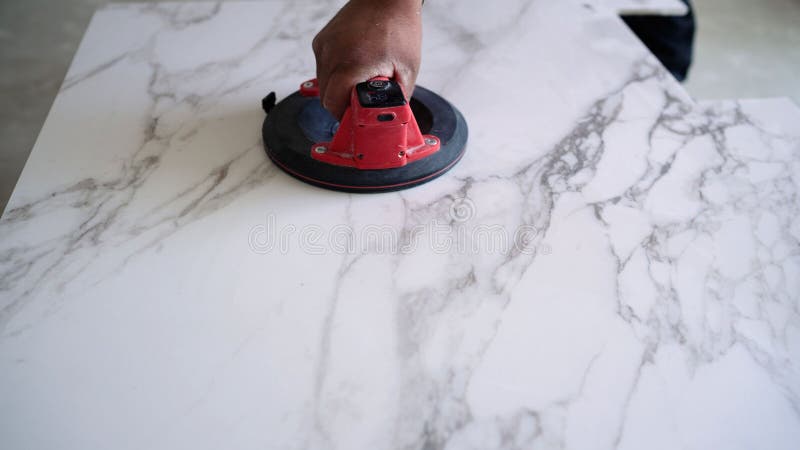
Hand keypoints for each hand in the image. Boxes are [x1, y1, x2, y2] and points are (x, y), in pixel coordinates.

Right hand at [313, 0, 422, 119]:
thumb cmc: (399, 28)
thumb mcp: (407, 71)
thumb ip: (396, 100)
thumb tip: (388, 119)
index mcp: (352, 65)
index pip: (333, 105)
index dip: (345, 116)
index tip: (357, 117)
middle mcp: (332, 55)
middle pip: (326, 97)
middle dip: (343, 103)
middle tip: (362, 100)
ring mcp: (324, 47)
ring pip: (323, 83)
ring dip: (339, 88)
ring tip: (360, 78)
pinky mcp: (321, 41)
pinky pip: (323, 67)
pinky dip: (335, 73)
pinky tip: (354, 65)